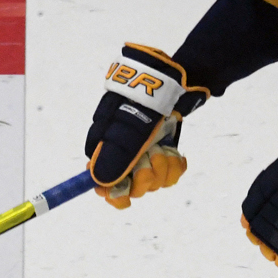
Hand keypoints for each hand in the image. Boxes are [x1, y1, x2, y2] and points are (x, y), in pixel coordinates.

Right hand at [83, 43, 206, 207]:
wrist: (171, 83)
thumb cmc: (143, 101)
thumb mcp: (128, 127)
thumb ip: (115, 156)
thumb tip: (101, 184)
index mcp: (104, 150)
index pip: (102, 184)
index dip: (112, 192)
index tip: (123, 194)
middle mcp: (123, 157)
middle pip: (131, 187)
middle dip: (145, 175)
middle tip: (150, 155)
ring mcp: (144, 156)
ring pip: (153, 182)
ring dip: (162, 167)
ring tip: (164, 147)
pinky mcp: (163, 154)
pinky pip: (170, 175)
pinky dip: (175, 165)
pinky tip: (176, 153)